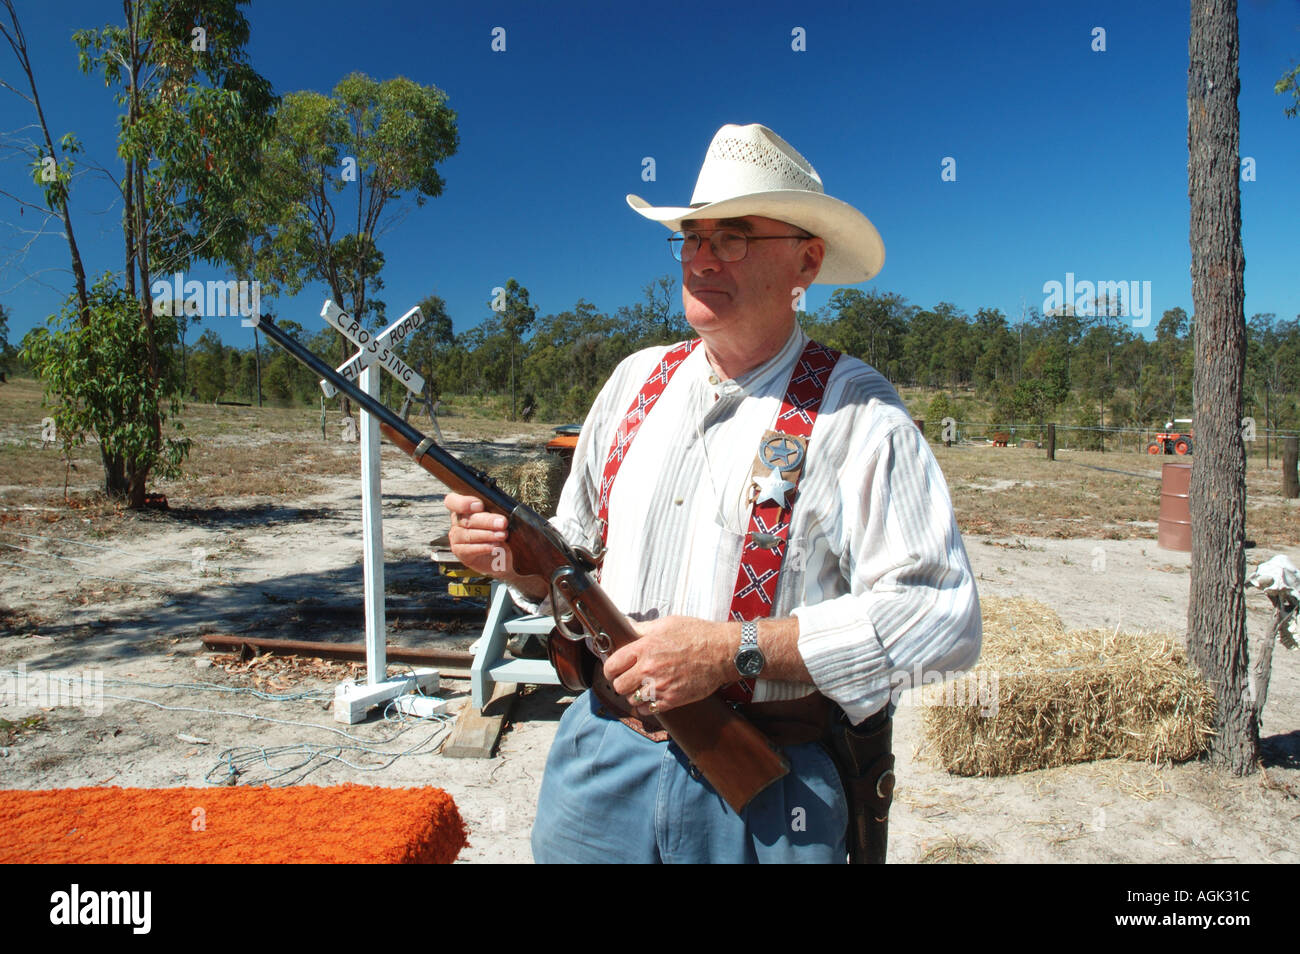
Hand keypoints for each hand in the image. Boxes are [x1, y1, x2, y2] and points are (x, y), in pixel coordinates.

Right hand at [444, 493, 544, 597]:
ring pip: (468, 535)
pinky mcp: (460, 552)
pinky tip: (495, 546)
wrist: (501, 554)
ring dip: (487, 535)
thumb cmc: (499, 530)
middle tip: (503, 523)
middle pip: (466, 519)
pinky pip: (469, 549)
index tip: (480, 506)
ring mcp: (456, 537)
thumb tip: (502, 508)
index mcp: (463, 507)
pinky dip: (483, 547)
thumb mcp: (498, 517)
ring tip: (502, 535)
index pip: (452, 501)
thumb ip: (496, 510)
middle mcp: (457, 521)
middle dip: (487, 521)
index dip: (463, 503)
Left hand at [604, 615, 734, 715]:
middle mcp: (649, 669)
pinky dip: (646, 706)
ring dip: (634, 695)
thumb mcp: (667, 624)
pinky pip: (648, 710)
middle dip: (621, 682)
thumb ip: (642, 628)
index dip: (610, 668)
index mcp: (644, 648)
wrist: (723, 652)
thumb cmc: (697, 634)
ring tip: (641, 688)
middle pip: (618, 685)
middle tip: (627, 679)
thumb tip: (624, 624)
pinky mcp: (672, 699)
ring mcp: (660, 686)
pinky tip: (652, 698)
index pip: (612, 665)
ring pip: (631, 699)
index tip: (614, 669)